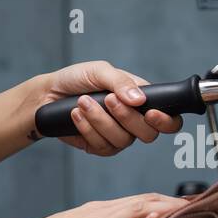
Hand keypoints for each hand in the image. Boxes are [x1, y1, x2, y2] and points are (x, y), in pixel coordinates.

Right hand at [0, 193, 186, 217]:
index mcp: (95, 213)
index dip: (168, 200)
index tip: (191, 204)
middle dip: (176, 202)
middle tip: (204, 204)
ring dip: (166, 210)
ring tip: (191, 209)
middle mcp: (96, 216)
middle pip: (144, 202)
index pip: (140, 201)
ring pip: (135, 213)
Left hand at [37, 60, 182, 155]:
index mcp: (142, 100)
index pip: (169, 119)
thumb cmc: (76, 79)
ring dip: (100, 120)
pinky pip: (103, 147)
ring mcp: (118, 135)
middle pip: (148, 134)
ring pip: (123, 141)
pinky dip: (88, 129)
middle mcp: (133, 120)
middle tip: (107, 100)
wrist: (48, 95)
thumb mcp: (100, 70)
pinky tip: (76, 115)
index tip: (150, 114)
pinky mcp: (100, 146)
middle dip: (126, 117)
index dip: (166, 121)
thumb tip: (139, 99)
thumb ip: (121, 81)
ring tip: (83, 102)